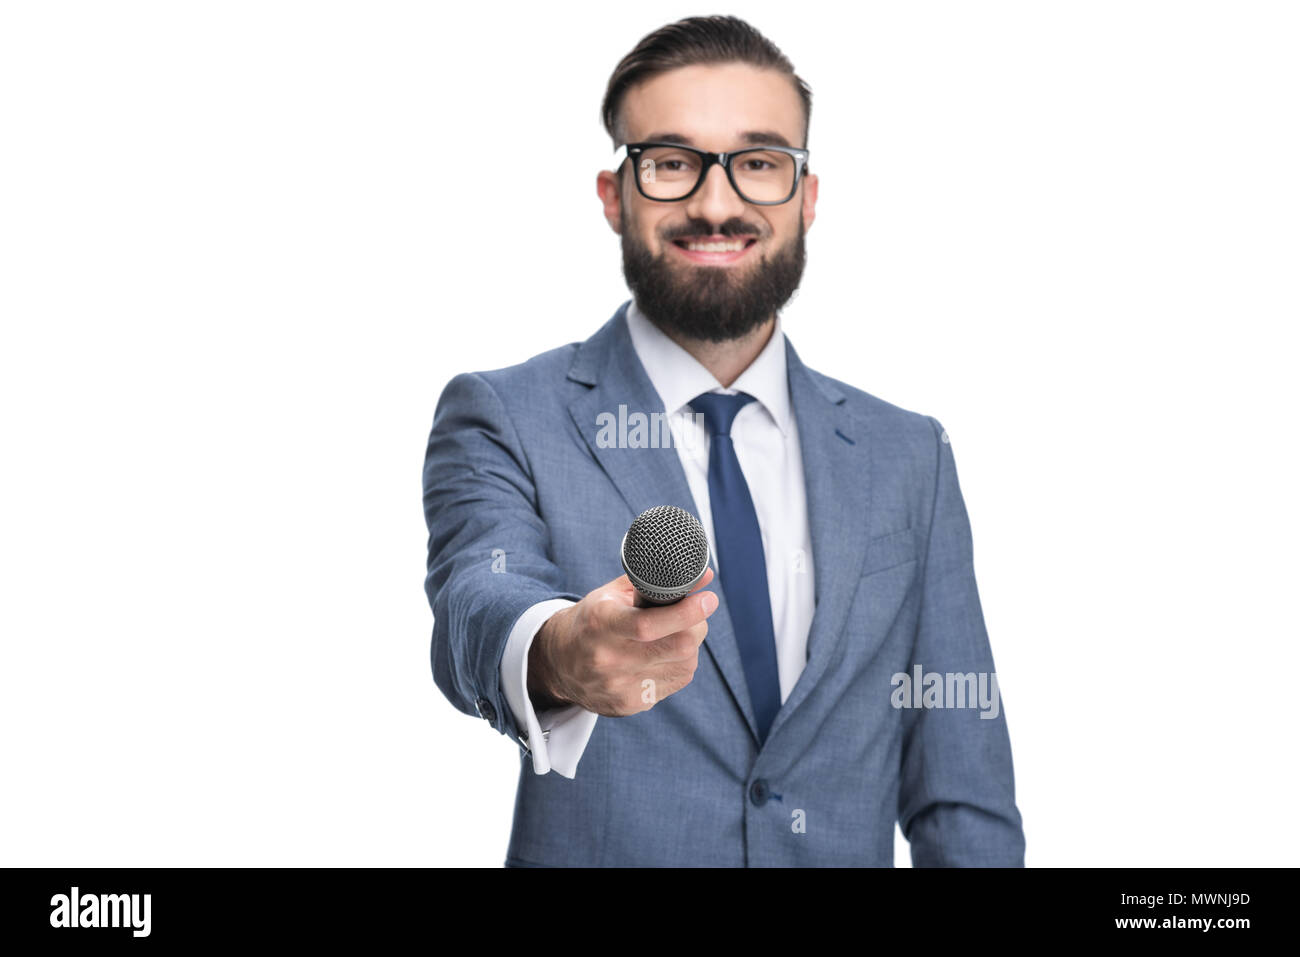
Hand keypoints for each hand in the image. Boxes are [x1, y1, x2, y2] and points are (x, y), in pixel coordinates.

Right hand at [527, 568, 717, 716]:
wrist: (558, 665)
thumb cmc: (591, 622)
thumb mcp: (613, 594)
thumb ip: (656, 582)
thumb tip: (705, 574)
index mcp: (600, 624)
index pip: (648, 625)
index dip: (686, 612)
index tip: (708, 598)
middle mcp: (609, 658)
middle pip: (678, 647)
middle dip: (696, 626)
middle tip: (695, 613)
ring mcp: (620, 686)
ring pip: (684, 664)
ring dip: (690, 646)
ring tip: (674, 633)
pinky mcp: (630, 704)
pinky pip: (677, 681)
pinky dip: (680, 663)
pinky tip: (665, 653)